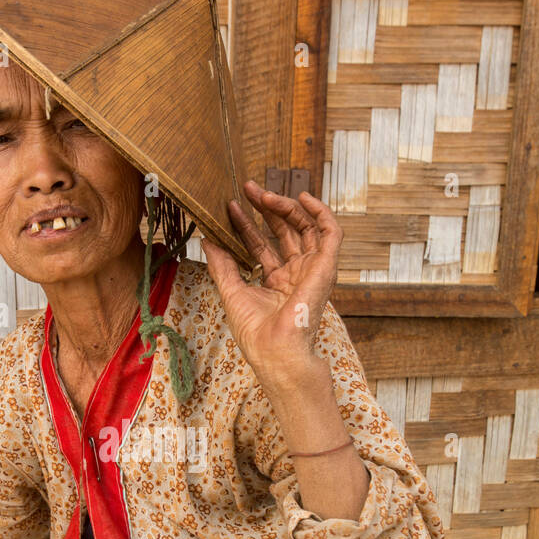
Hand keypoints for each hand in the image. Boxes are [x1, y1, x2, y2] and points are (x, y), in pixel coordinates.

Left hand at [201, 180, 342, 387]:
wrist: (276, 350)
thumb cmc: (256, 332)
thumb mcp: (231, 291)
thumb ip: (221, 264)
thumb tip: (207, 239)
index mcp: (276, 282)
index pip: (262, 244)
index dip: (247, 224)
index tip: (231, 206)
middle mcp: (296, 274)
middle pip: (284, 232)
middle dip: (267, 208)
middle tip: (248, 189)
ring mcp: (312, 270)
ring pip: (306, 227)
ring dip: (287, 206)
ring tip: (265, 194)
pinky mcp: (326, 267)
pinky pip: (332, 233)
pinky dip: (321, 212)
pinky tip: (304, 197)